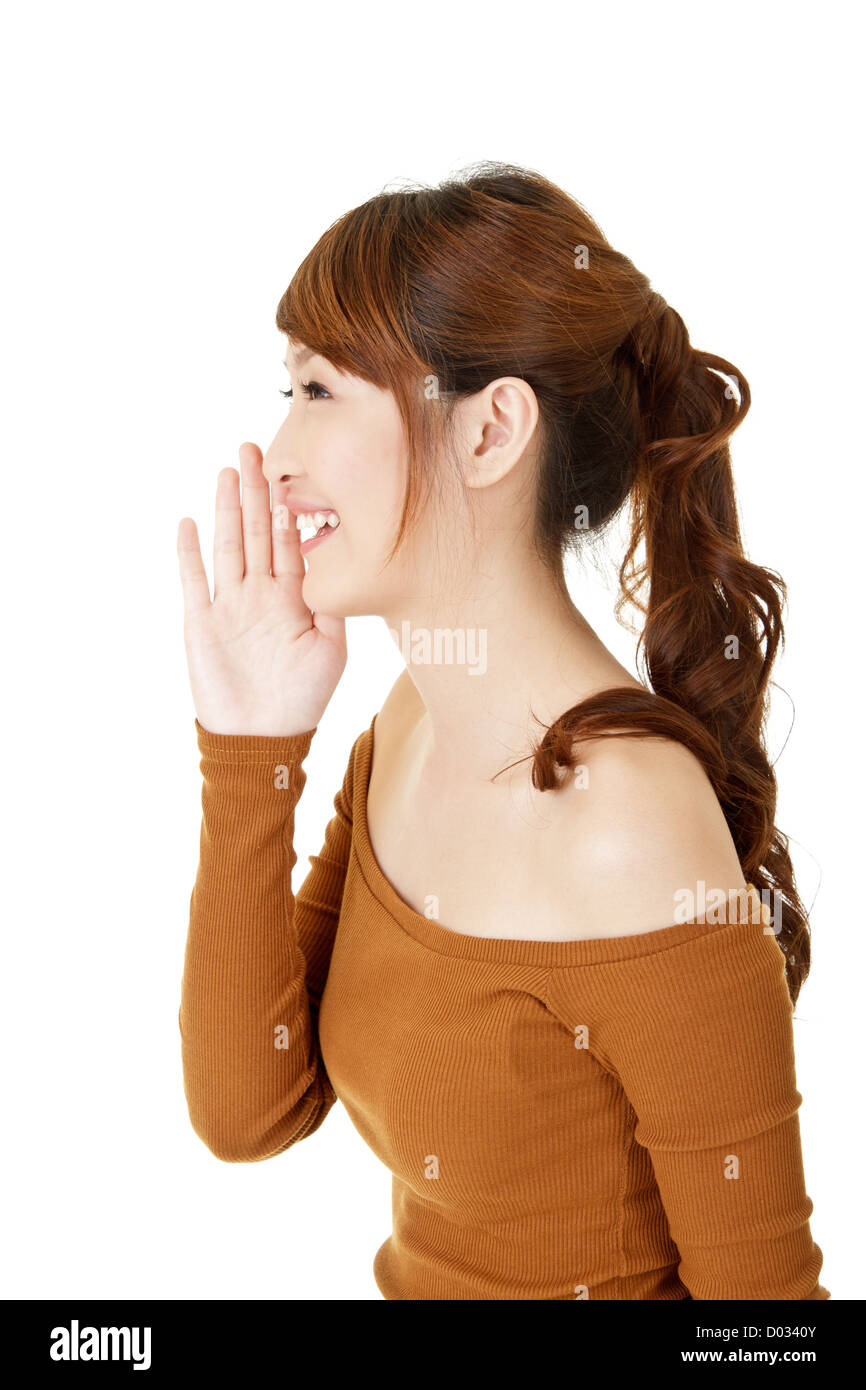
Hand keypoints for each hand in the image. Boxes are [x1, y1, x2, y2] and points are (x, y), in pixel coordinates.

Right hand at [177, 442, 346, 735]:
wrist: (260, 737)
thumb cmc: (301, 699)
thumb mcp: (331, 650)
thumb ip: (333, 606)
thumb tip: (341, 566)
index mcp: (292, 596)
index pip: (290, 540)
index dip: (290, 505)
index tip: (291, 468)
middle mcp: (260, 594)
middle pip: (257, 531)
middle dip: (257, 491)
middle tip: (253, 449)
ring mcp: (229, 605)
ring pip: (229, 545)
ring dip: (228, 509)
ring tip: (228, 471)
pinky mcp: (201, 622)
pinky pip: (194, 581)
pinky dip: (190, 552)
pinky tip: (189, 522)